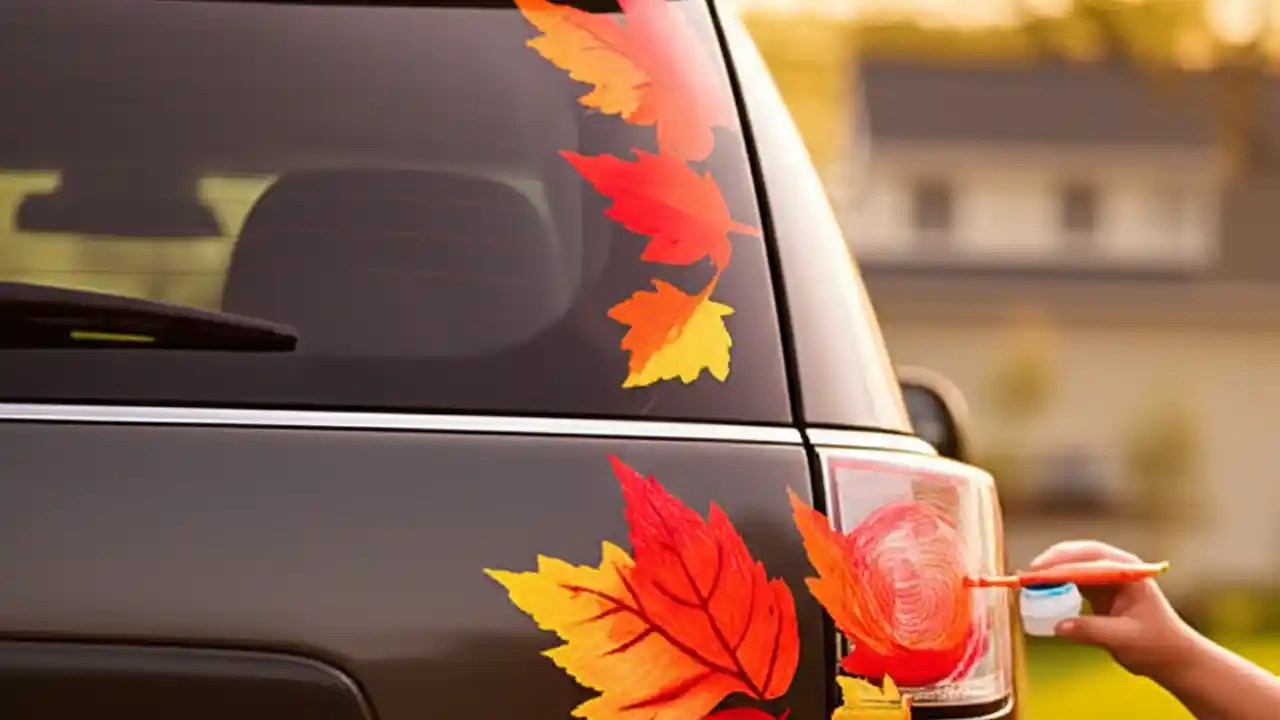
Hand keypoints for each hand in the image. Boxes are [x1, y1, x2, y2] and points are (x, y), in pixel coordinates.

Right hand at [1029, 540, 1196, 679]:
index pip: (1091, 557)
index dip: (1063, 561)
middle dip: (1051, 563)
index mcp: (1128, 572)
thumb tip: (1059, 626)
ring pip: (1072, 566)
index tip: (1039, 570)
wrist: (1171, 657)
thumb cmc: (1157, 645)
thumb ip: (1092, 630)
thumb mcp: (1125, 638)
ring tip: (1028, 583)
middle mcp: (1116, 569)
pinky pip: (1071, 581)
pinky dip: (1055, 585)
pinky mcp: (1098, 591)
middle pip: (1078, 555)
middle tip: (1026, 575)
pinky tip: (1040, 593)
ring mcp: (1106, 579)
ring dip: (1050, 573)